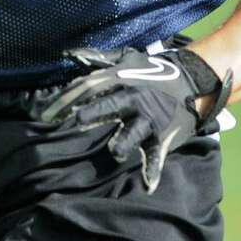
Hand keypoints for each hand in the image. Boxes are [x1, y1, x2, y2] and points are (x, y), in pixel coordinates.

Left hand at [31, 46, 232, 193]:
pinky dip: (153, 170)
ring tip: (115, 151)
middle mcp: (134, 99)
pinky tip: (147, 185)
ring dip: (123, 142)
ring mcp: (149, 119)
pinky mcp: (162, 137)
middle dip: (94, 113)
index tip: (47, 112)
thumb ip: (98, 58)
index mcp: (121, 80)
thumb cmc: (152, 71)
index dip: (68, 98)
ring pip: (134, 132)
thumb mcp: (126, 58)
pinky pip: (157, 155)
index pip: (90, 87)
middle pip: (110, 106)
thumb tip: (70, 55)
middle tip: (76, 120)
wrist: (193, 82)